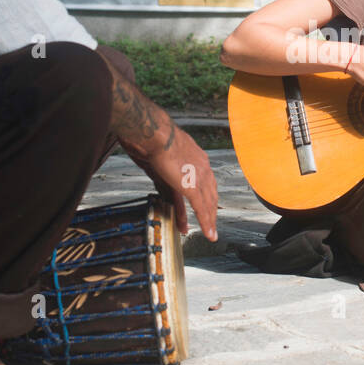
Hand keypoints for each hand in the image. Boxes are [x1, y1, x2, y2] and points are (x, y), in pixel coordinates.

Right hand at [123, 123, 217, 241]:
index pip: (206, 178)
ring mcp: (197, 176)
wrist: (153, 131)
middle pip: (210, 192)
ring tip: (210, 233)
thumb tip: (153, 157)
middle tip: (211, 222)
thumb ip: (162, 156)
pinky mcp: (190, 187)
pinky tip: (208, 232)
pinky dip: (205, 222)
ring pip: (208, 202)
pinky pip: (201, 208)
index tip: (206, 202)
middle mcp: (201, 166)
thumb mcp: (161, 147)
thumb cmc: (152, 134)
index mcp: (195, 155)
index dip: (207, 192)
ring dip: (210, 219)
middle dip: (211, 208)